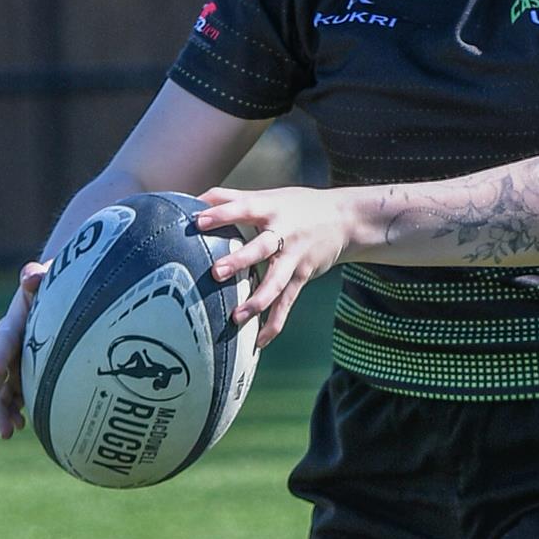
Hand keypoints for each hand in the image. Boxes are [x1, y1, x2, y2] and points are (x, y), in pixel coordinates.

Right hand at [0, 260, 49, 437]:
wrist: (60, 293)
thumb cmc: (56, 283)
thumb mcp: (51, 275)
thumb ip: (39, 276)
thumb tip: (31, 275)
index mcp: (15, 323)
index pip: (5, 339)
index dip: (0, 354)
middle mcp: (9, 346)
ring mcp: (16, 363)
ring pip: (1, 392)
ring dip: (0, 413)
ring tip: (7, 433)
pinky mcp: (26, 375)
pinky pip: (17, 397)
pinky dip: (15, 412)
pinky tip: (20, 426)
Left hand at [194, 186, 350, 349]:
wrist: (346, 219)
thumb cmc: (298, 206)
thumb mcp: (269, 196)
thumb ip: (231, 197)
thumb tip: (192, 200)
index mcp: (271, 209)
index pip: (244, 209)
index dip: (222, 214)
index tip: (198, 220)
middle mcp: (284, 233)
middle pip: (261, 247)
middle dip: (240, 260)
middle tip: (216, 272)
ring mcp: (294, 258)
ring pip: (276, 281)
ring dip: (257, 300)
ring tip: (236, 317)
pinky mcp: (302, 276)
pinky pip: (287, 303)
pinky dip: (275, 323)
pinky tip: (259, 342)